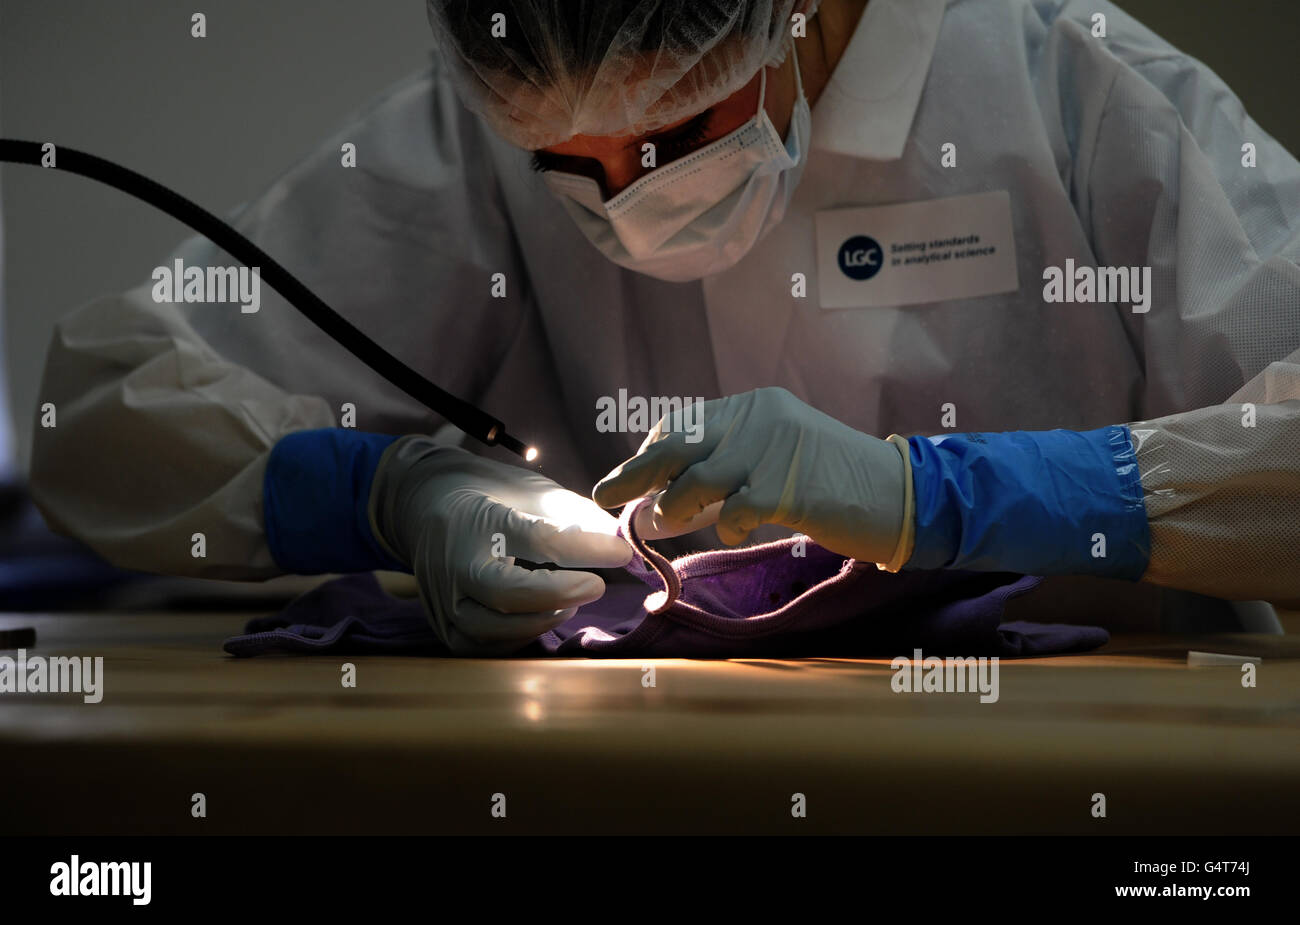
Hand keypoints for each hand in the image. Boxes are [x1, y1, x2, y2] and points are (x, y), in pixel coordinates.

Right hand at [369, 437, 631, 653]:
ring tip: (572, 602)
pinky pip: (483, 646)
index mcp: (477, 519)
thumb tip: (621, 541)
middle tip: (597, 585)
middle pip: (505, 594)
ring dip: (542, 620)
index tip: (622, 551)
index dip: (585, 547)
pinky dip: (519, 638)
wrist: (424, 505)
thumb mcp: (530, 491)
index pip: (537, 538)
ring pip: (493, 629)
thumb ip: (574, 516)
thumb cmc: (489, 496)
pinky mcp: (443, 624)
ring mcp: (443, 599)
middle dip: (559, 594)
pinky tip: (544, 618)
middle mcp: (453, 562)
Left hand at [593, 387, 911, 564]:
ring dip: (675, 508)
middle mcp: (759, 418)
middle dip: (636, 474)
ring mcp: (774, 450)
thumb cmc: (835, 486)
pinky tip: (737, 534)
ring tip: (665, 525)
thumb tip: (657, 509)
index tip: (631, 478)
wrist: (901, 494)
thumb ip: (722, 480)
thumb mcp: (775, 467)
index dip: (652, 453)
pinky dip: (727, 528)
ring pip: (698, 480)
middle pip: (679, 445)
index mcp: (755, 407)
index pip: (685, 424)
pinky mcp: (788, 486)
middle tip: (605, 496)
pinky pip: (734, 512)